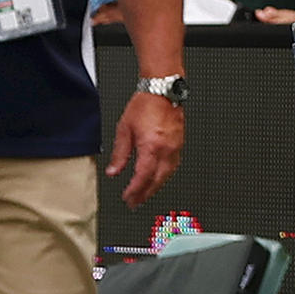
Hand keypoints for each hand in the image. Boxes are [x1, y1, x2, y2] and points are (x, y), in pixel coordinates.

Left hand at [106, 89, 186, 207]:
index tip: (128, 198)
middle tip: (136, 202)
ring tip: (146, 193)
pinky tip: (159, 177)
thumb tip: (114, 171)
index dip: (135, 190)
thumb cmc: (145, 105)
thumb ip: (120, 153)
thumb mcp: (124, 130)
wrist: (163, 91)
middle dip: (146, 193)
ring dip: (156, 186)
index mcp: (151, 146)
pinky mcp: (180, 143)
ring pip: (168, 175)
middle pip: (157, 180)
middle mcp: (167, 149)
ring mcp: (176, 147)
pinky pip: (174, 165)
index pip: (143, 177)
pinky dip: (164, 175)